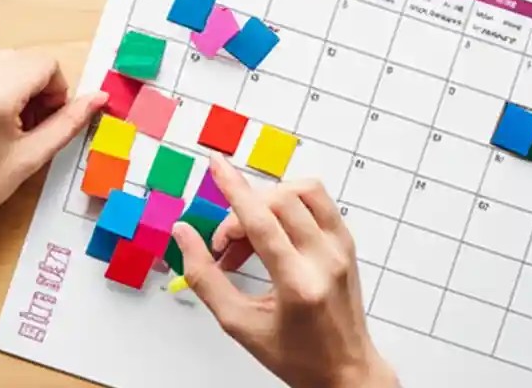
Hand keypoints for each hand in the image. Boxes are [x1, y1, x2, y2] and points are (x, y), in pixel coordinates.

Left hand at [0, 48, 106, 242]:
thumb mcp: (31, 156)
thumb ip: (68, 122)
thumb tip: (98, 98)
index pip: (45, 64)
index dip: (58, 89)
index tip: (52, 117)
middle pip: (28, 60)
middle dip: (41, 87)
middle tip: (35, 124)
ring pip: (9, 62)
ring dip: (21, 85)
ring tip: (14, 124)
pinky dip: (0, 85)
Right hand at [173, 157, 396, 387]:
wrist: (345, 371)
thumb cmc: (295, 355)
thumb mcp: (239, 325)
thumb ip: (205, 277)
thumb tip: (183, 234)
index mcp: (298, 284)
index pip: (261, 221)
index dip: (234, 189)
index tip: (216, 164)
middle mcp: (325, 259)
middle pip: (278, 202)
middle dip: (241, 213)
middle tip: (225, 245)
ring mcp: (341, 248)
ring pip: (303, 191)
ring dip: (268, 201)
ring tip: (250, 237)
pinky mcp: (347, 242)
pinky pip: (317, 201)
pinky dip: (289, 205)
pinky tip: (273, 233)